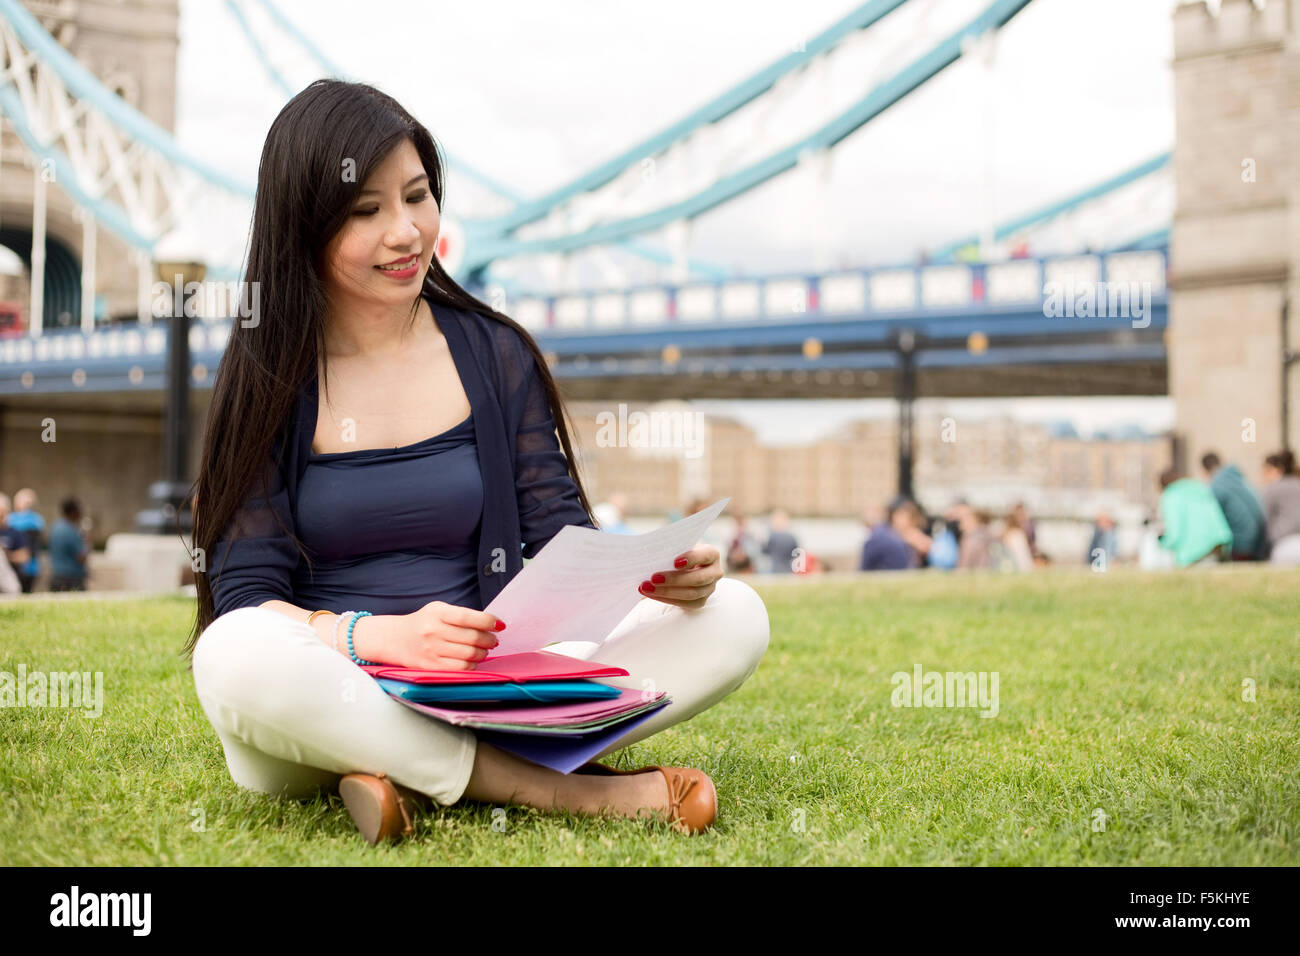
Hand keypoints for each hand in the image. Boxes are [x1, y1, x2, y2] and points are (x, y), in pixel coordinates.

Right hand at [385, 601, 505, 670]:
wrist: (395, 639)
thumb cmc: (423, 623)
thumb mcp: (438, 610)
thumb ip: (461, 615)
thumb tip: (490, 624)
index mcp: (437, 613)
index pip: (468, 617)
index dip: (488, 621)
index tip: (499, 625)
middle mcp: (433, 631)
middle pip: (472, 638)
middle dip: (489, 639)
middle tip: (494, 639)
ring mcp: (431, 650)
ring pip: (469, 654)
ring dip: (483, 653)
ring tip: (485, 649)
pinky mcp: (431, 666)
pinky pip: (461, 668)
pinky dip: (472, 665)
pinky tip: (473, 660)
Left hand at [637, 544, 722, 609]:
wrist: (684, 568)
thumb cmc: (679, 554)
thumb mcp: (678, 548)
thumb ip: (672, 550)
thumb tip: (652, 555)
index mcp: (712, 554)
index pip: (705, 555)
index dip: (691, 558)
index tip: (674, 562)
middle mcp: (715, 572)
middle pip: (698, 579)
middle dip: (674, 580)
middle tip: (654, 578)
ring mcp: (710, 588)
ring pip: (691, 594)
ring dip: (666, 592)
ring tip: (647, 588)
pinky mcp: (701, 601)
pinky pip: (684, 603)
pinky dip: (666, 599)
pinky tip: (651, 594)